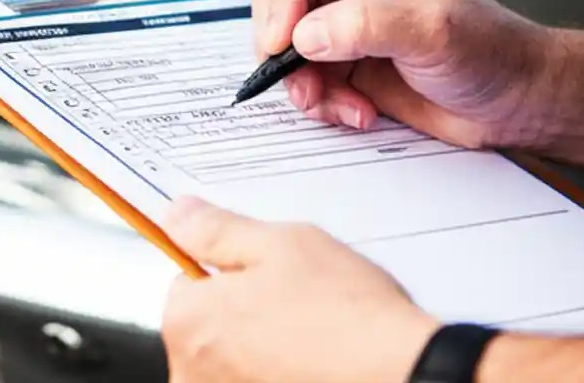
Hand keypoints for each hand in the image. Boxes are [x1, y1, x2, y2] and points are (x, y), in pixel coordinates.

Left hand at [160, 196, 437, 382]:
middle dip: (244, 317)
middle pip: (207, 330)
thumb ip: (216, 231)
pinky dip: (281, 374)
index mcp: (187, 322)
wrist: (405, 377)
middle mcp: (193, 374)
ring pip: (234, 363)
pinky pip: (256, 381)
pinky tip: (315, 369)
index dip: (229, 277)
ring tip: (313, 343)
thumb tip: (177, 216)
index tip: (265, 279)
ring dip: (263, 353)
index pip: (185, 286)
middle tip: (298, 311)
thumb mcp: (280, 244)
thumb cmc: (348, 317)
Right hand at [252, 0, 557, 151]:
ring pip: (282, 44)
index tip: (284, 38)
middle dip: (284, 44)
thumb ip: (367, 26)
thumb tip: (306, 34)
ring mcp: (341, 23)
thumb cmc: (493, 52)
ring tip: (341, 102)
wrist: (512, 103)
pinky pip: (300, 78)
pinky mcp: (340, 62)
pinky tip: (357, 110)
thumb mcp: (434, 31)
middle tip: (301, 76)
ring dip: (303, 82)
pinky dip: (320, 101)